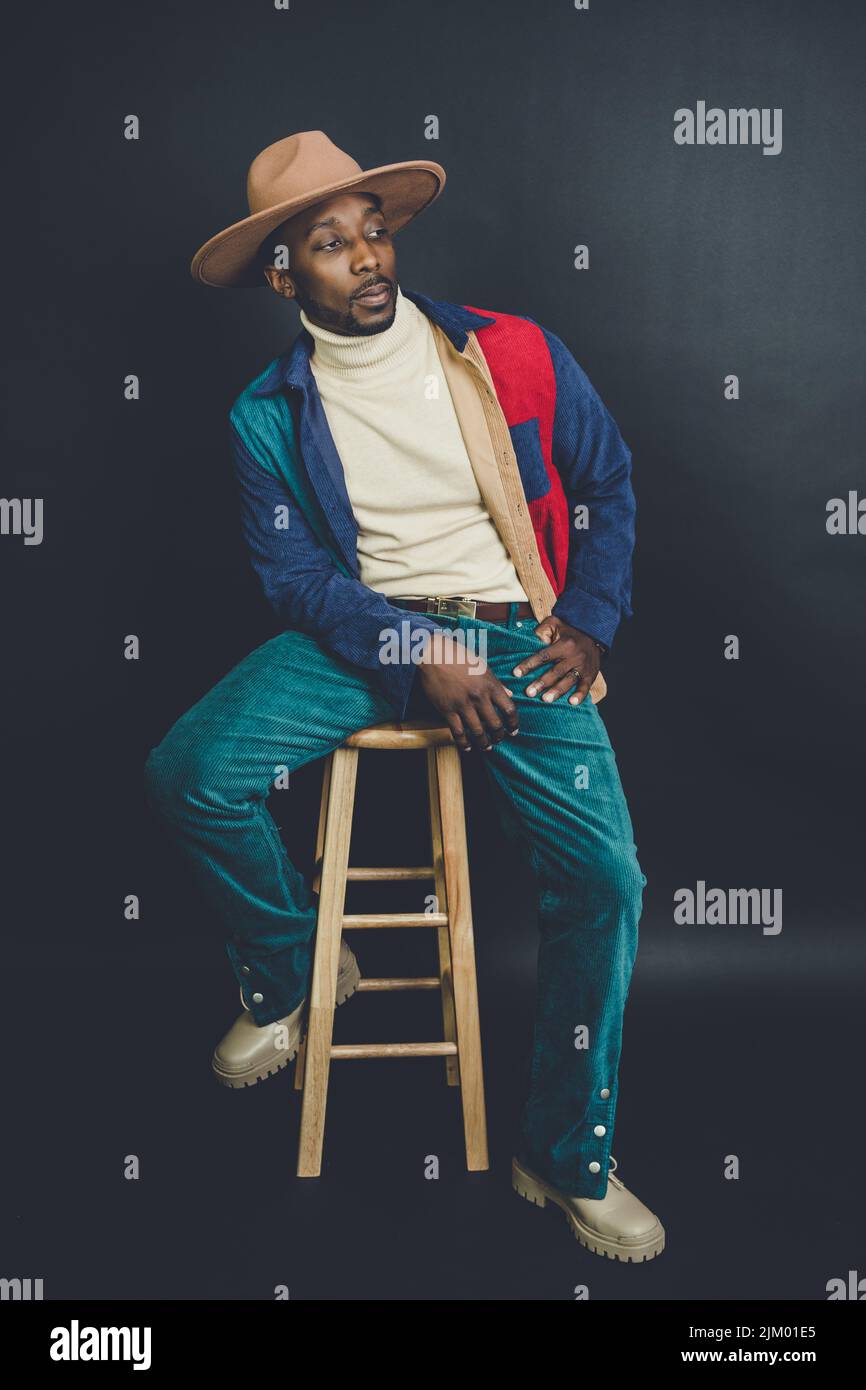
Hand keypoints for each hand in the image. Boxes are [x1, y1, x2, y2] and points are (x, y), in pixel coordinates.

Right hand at [416, 630, 518, 751]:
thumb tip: (510, 694)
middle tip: (499, 740)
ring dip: (484, 743)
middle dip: (499, 736)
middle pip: (495, 724)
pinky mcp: (447, 710)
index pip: (509, 710)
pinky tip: (467, 748)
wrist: (434, 654)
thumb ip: (497, 683)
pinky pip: (458, 732)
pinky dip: (464, 743)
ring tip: (486, 747)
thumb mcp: (483, 666)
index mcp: (491, 685)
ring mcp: (463, 705)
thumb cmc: (460, 656)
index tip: (513, 731)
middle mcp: (479, 697)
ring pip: (478, 732)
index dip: (513, 724)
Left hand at [511, 616, 600, 705]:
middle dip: (542, 682)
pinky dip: (580, 695)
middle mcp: (574, 656)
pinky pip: (586, 686)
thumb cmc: (568, 632)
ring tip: (546, 699)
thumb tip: (530, 642)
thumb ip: (541, 631)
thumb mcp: (554, 623)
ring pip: (569, 680)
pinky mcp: (590, 674)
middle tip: (529, 693)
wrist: (594, 635)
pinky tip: (572, 702)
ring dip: (557, 691)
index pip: (544, 655)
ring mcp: (583, 666)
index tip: (516, 673)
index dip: (529, 664)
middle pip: (556, 671)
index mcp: (564, 644)